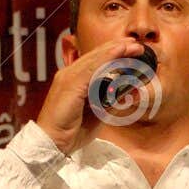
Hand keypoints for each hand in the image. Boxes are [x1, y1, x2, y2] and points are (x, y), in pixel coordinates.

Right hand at [36, 34, 147, 154]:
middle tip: (136, 45)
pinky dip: (106, 59)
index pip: (95, 63)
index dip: (113, 55)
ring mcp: (68, 77)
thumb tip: (129, 92)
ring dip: (114, 51)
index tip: (131, 51)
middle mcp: (69, 74)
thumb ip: (111, 102)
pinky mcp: (70, 84)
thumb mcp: (97, 114)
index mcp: (74, 81)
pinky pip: (90, 68)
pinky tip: (118, 53)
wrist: (52, 143)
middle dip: (117, 48)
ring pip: (94, 59)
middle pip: (96, 57)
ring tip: (131, 46)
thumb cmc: (71, 132)